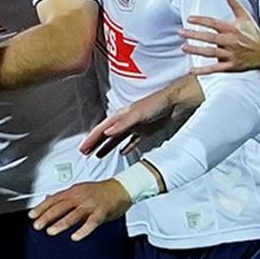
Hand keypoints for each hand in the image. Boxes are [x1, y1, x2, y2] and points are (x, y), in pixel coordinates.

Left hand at [29, 178, 133, 240]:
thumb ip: (64, 196)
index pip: (54, 199)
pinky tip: (75, 236)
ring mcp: (91, 205)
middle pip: (60, 207)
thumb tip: (47, 199)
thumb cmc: (101, 191)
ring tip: (51, 231)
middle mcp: (80, 197)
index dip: (42, 207)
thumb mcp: (79, 190)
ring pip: (73, 214)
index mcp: (74, 192)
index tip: (32, 215)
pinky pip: (91, 222)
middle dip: (47, 216)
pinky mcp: (101, 212)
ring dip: (61, 223)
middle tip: (37, 225)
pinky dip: (83, 230)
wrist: (122, 188)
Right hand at [80, 75, 196, 155]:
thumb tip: (106, 133)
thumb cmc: (157, 103)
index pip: (102, 129)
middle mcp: (126, 121)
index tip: (83, 148)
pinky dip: (127, 147)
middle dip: (95, 143)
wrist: (176, 103)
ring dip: (107, 147)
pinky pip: (133, 142)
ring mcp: (136, 127)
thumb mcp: (137, 114)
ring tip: (98, 155)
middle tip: (85, 153)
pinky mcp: (146, 132)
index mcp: (121, 115)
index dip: (91, 139)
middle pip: (107, 134)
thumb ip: (121, 125)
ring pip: (117, 139)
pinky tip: (123, 153)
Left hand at [181, 0, 259, 71]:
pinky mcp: (231, 66)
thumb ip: (234, 4)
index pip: (213, 23)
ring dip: (196, 50)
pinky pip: (215, 69)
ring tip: (184, 47)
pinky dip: (203, 71)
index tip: (189, 19)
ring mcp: (230, 54)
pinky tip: (191, 71)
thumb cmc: (253, 33)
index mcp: (232, 29)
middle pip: (209, 38)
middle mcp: (230, 41)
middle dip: (194, 35)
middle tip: (180, 32)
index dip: (201, 21)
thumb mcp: (244, 16)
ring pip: (210, 53)